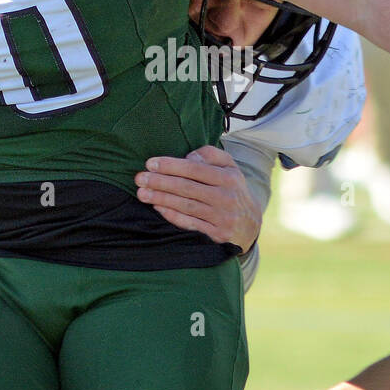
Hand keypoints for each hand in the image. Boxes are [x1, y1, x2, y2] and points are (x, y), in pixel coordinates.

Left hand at [135, 145, 259, 251]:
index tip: (150, 163)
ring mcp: (221, 217)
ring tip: (142, 193)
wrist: (250, 224)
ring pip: (186, 206)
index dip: (170, 165)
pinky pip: (190, 223)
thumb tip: (188, 158)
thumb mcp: (229, 167)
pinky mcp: (216, 234)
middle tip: (139, 178)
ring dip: (161, 199)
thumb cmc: (232, 189)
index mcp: (228, 177)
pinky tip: (158, 208)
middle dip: (160, 182)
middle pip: (186, 187)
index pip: (194, 169)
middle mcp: (226, 197)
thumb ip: (210, 155)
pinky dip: (172, 215)